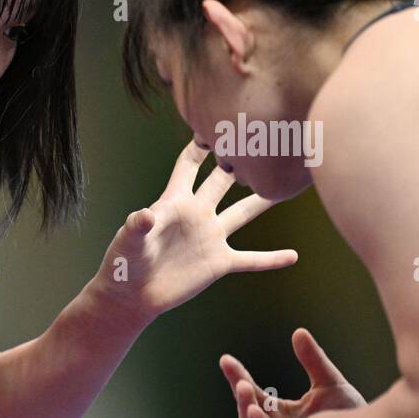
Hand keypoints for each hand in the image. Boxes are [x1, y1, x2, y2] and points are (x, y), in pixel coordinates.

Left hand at [96, 142, 297, 322]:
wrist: (131, 295)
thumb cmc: (123, 263)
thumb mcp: (128, 241)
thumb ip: (137, 226)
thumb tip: (145, 215)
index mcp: (174, 202)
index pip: (188, 166)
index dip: (199, 145)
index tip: (216, 122)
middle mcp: (197, 214)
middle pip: (222, 180)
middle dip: (239, 160)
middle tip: (263, 138)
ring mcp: (210, 237)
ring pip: (244, 212)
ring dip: (263, 199)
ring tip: (288, 184)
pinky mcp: (218, 263)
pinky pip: (250, 260)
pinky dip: (271, 259)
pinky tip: (294, 256)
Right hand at [219, 328, 363, 417]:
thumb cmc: (348, 416)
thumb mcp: (330, 383)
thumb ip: (313, 361)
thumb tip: (298, 332)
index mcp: (277, 412)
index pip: (251, 393)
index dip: (237, 377)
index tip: (226, 360)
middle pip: (250, 417)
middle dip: (244, 401)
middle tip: (242, 384)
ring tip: (256, 408)